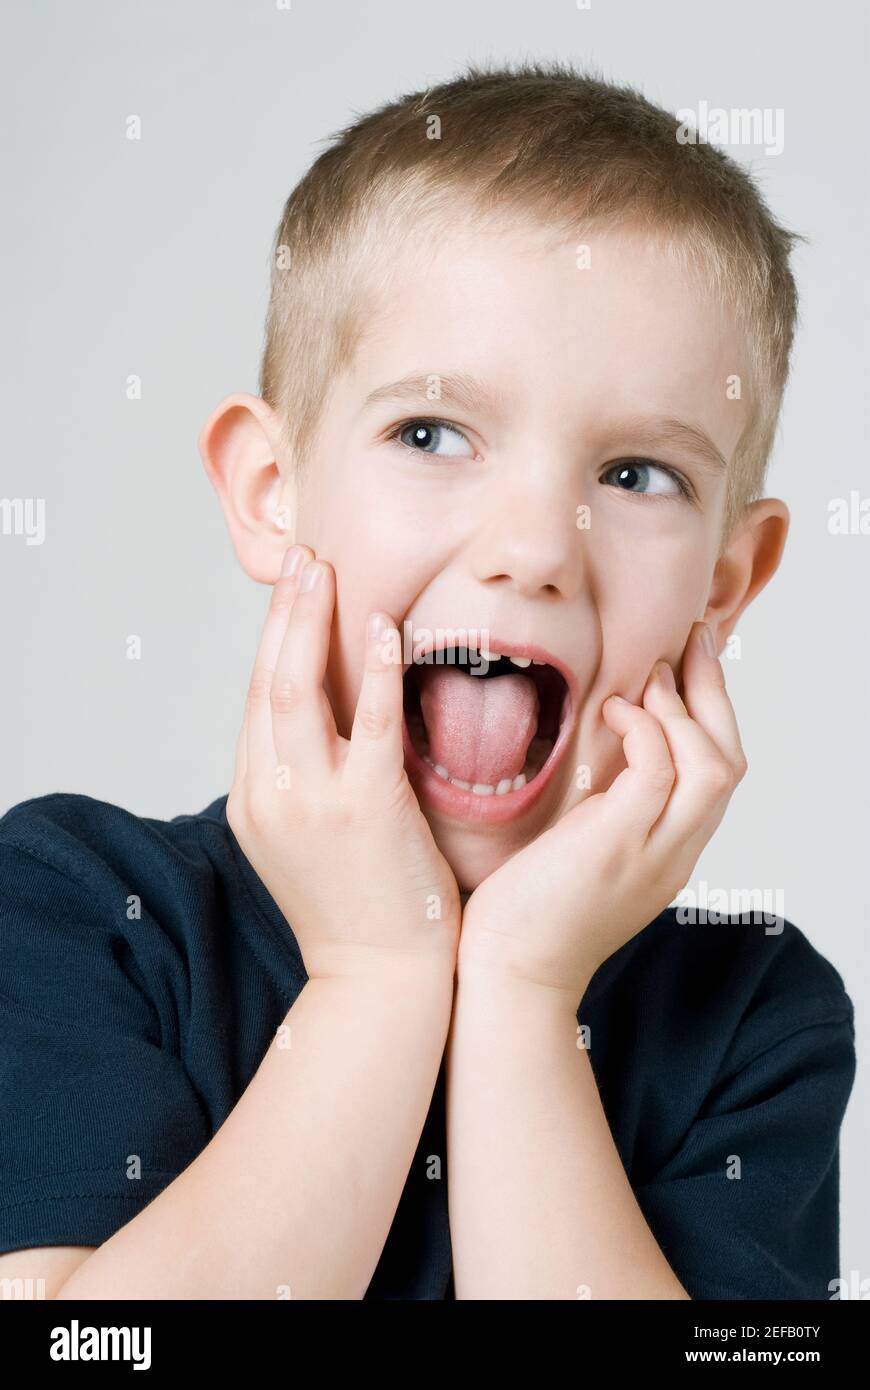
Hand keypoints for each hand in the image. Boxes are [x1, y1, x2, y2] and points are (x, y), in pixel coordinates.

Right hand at [227, 545, 461, 981]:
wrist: (379, 983)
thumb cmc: (358, 913)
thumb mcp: (304, 844)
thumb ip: (303, 784)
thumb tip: (321, 729)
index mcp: (254, 801)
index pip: (256, 703)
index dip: (273, 641)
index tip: (292, 596)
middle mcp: (270, 795)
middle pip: (266, 682)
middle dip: (282, 615)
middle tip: (301, 562)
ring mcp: (313, 802)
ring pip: (297, 690)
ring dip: (310, 622)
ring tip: (324, 572)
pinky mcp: (366, 809)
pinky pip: (369, 722)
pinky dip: (374, 670)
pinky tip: (384, 627)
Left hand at [458, 621, 747, 1001]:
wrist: (507, 977)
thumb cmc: (527, 914)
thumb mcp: (580, 851)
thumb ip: (602, 809)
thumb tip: (596, 755)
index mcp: (669, 853)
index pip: (718, 774)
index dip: (711, 714)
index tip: (686, 666)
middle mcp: (675, 853)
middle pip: (731, 763)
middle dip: (715, 695)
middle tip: (692, 642)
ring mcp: (652, 853)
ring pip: (714, 766)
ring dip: (683, 709)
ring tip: (648, 679)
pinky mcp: (616, 846)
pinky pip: (659, 771)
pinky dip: (645, 730)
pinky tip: (613, 710)